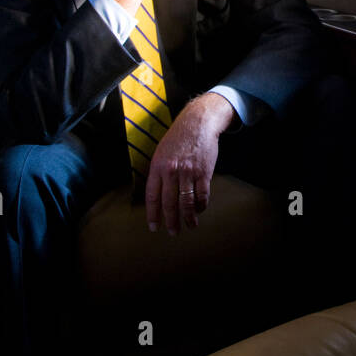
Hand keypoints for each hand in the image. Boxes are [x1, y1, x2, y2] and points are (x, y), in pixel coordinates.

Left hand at [146, 93, 233, 234]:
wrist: (197, 123)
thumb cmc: (178, 138)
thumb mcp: (161, 153)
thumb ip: (159, 173)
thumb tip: (158, 196)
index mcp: (157, 167)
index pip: (152, 196)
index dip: (153, 214)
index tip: (154, 227)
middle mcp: (171, 171)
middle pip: (169, 203)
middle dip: (171, 221)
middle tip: (173, 232)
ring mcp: (188, 172)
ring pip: (186, 202)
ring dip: (188, 218)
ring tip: (189, 226)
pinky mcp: (203, 172)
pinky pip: (202, 195)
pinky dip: (201, 205)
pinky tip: (200, 210)